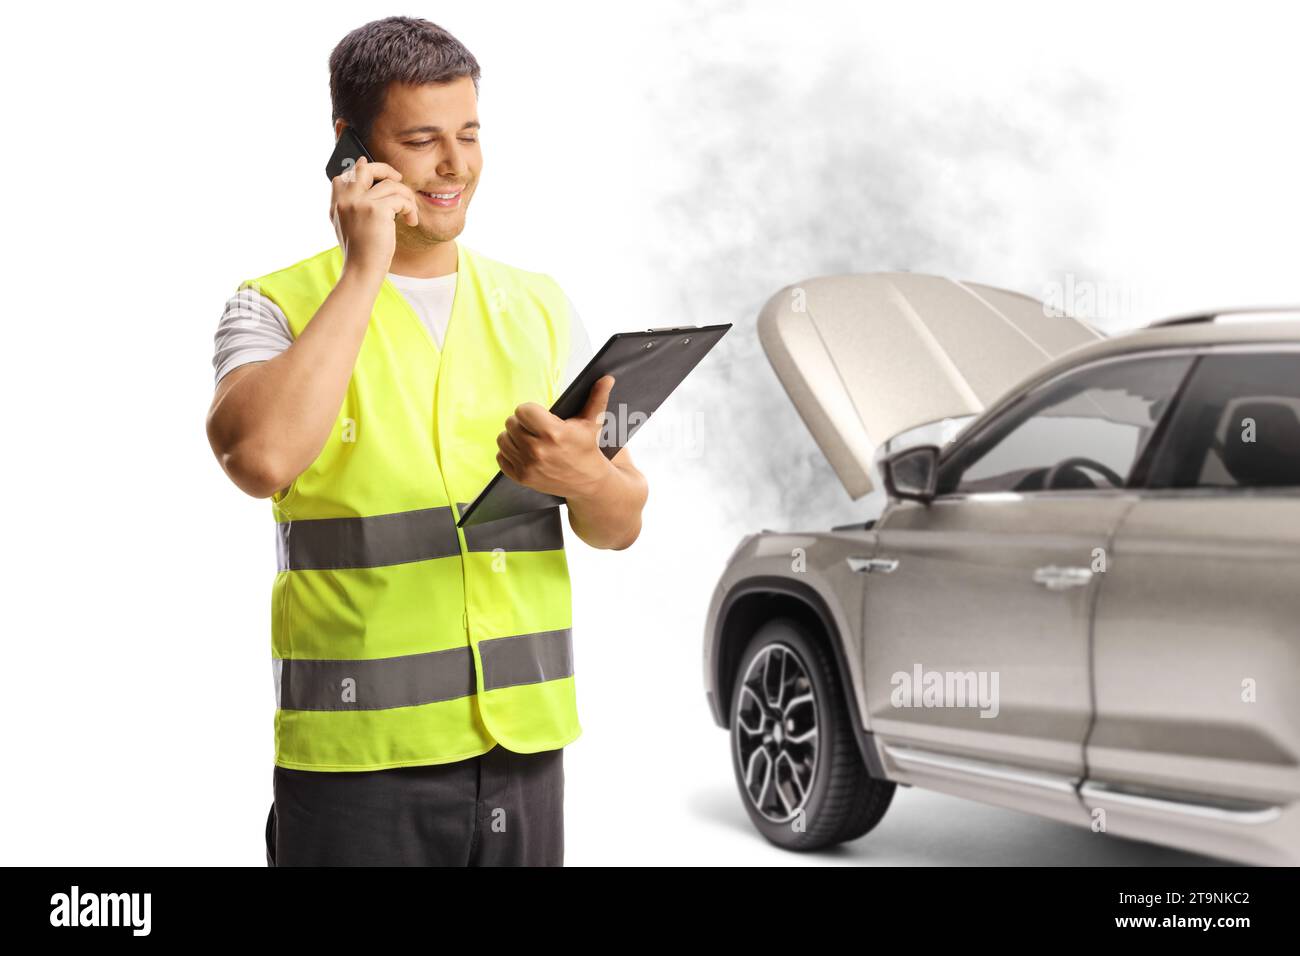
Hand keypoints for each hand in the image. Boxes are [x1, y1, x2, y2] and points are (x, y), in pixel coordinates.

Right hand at [329, 155, 419, 277]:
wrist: (361, 271)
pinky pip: (401, 200)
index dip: (363, 170)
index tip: (378, 175)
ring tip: (410, 213)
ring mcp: (359, 203)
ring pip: (390, 185)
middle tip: (399, 179)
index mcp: (337, 204)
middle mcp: (345, 200)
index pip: (346, 175)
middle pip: (365, 169)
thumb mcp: (348, 225)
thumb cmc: (360, 253)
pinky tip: (411, 221)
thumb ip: (352, 203)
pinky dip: (410, 209)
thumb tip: (361, 171)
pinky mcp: (376, 210)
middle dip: (385, 169)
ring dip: (406, 197)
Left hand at [496, 375, 616, 498]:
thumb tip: (607, 378)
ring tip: (529, 439)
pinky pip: (500, 457)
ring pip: (502, 439)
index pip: (522, 410)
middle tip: (535, 429)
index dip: (530, 411)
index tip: (539, 416)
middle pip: (510, 423)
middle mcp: (538, 450)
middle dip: (522, 423)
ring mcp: (528, 466)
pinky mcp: (521, 478)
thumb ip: (596, 398)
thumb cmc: (587, 448)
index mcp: (553, 433)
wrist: (588, 482)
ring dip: (513, 437)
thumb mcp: (591, 423)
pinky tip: (524, 453)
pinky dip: (509, 454)